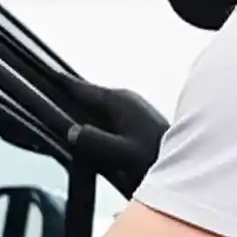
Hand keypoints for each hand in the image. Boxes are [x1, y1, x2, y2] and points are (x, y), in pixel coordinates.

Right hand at [55, 72, 169, 196]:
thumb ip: (93, 141)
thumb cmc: (159, 158)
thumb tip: (71, 131)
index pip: (81, 87)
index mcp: (119, 101)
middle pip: (87, 95)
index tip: (44, 72)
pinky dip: (92, 119)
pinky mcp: (135, 121)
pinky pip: (105, 115)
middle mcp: (125, 100)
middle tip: (45, 93)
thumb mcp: (122, 153)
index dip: (61, 81)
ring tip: (60, 110)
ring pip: (96, 106)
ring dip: (80, 109)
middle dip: (67, 95)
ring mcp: (131, 109)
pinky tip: (87, 131)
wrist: (193, 164)